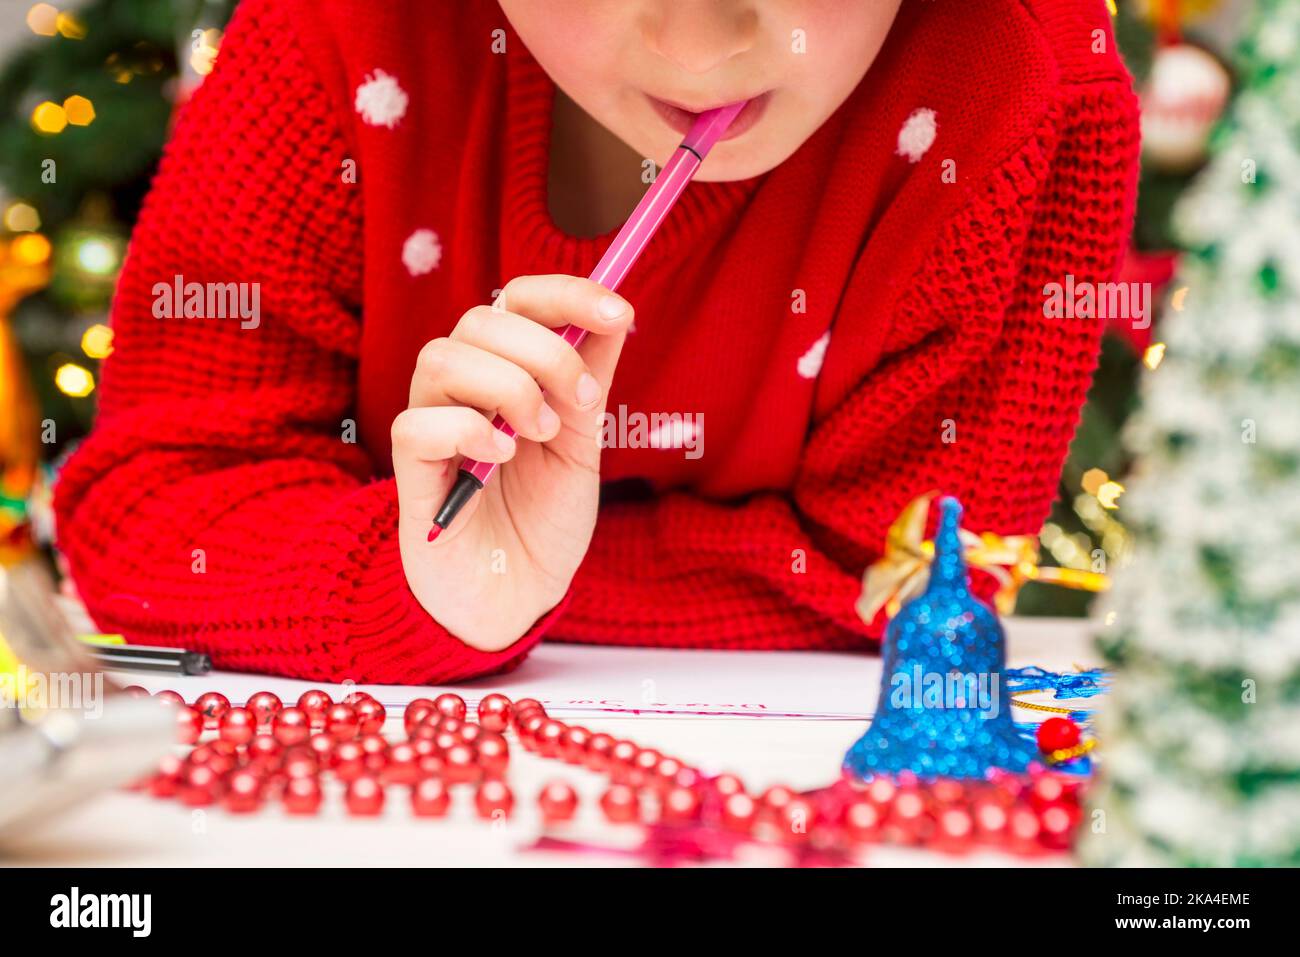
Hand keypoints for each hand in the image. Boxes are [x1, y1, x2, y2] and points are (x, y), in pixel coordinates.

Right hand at [392, 275, 634, 650]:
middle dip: (546, 352)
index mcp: (505, 371)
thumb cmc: (542, 517)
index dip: (567, 294)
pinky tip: (500, 458)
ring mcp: (432, 425)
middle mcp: (463, 389)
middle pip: (482, 321)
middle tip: (580, 405)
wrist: (518, 594)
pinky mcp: (411, 471)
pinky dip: (467, 430)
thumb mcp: (583, 443)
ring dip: (507, 387)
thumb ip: (589, 381)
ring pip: (441, 358)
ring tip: (539, 435)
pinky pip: (417, 424)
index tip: (621, 314)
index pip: (519, 301)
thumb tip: (617, 315)